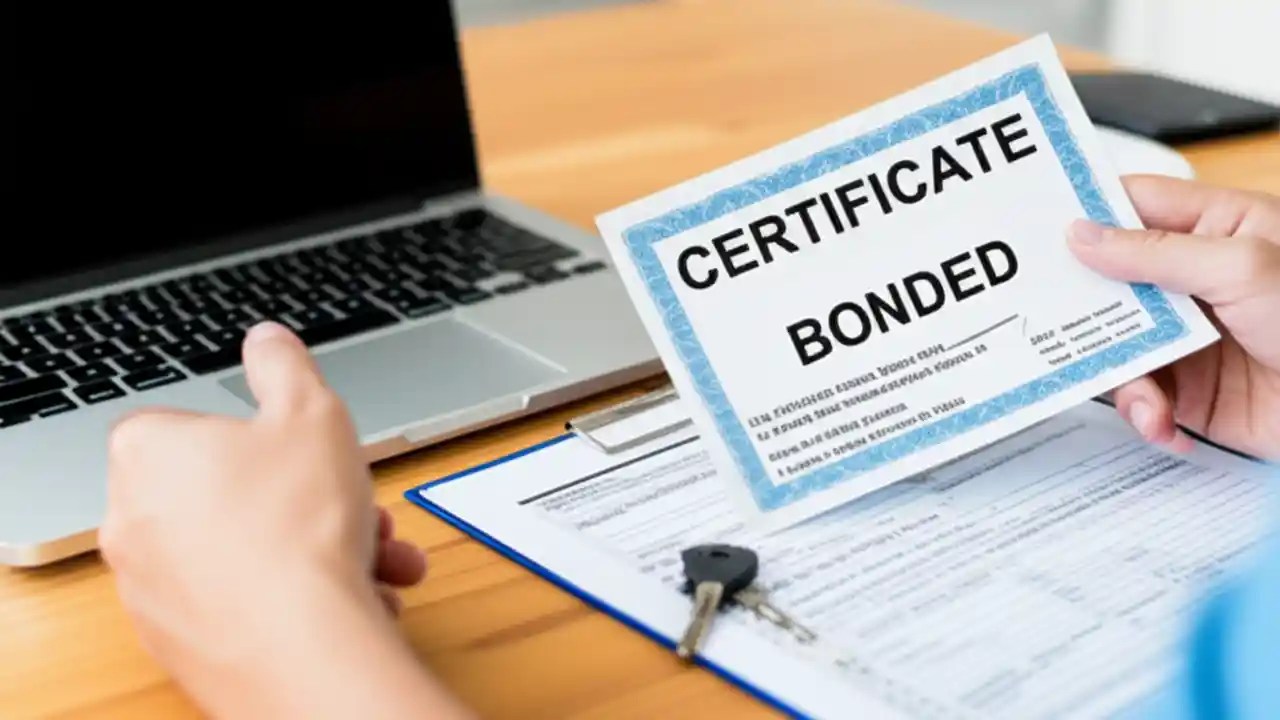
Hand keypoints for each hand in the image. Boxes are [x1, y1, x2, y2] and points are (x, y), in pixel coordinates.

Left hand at [101, 321, 469, 718]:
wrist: (299, 646)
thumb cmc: (300, 526)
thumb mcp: (312, 413)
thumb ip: (285, 365)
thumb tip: (265, 339)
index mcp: (149, 452)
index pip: (195, 424)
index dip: (263, 436)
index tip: (307, 447)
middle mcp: (134, 521)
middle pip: (236, 493)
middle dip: (316, 499)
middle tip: (362, 507)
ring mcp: (154, 589)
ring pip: (251, 550)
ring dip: (322, 549)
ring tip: (381, 561)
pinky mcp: (182, 642)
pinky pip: (248, 603)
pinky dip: (298, 597)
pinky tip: (357, 599)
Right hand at [1068, 174, 1279, 459]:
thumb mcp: (1240, 267)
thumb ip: (1155, 252)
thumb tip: (1083, 235)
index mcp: (1216, 227)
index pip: (1132, 206)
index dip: (1083, 214)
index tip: (1035, 228)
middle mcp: (1195, 280)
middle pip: (1109, 282)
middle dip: (1082, 306)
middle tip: (1048, 319)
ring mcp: (1190, 337)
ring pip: (1115, 346)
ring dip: (1120, 376)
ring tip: (1143, 397)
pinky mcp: (1191, 392)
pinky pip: (1142, 397)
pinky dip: (1145, 415)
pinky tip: (1163, 422)